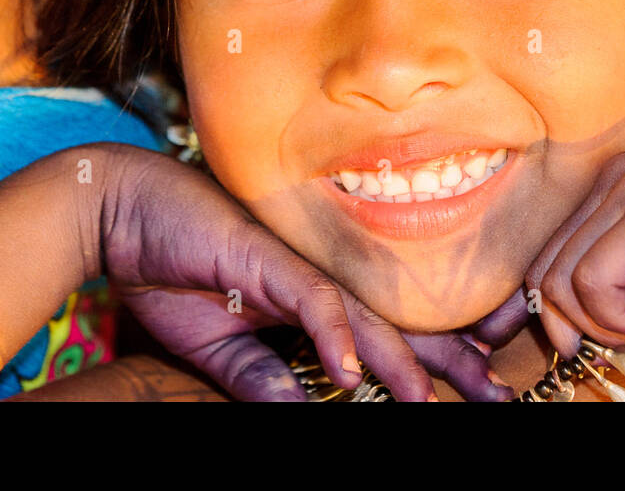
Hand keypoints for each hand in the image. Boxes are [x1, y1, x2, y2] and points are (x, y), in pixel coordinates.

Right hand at [87, 145, 509, 400]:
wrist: (126, 213)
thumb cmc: (173, 269)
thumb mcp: (219, 347)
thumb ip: (259, 379)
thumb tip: (301, 410)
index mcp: (318, 295)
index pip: (388, 332)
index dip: (436, 360)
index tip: (478, 388)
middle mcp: (322, 276)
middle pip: (398, 322)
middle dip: (452, 361)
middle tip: (498, 395)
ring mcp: (299, 263)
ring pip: (367, 316)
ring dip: (404, 360)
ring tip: (433, 402)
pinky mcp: (268, 257)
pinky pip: (310, 300)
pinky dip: (332, 335)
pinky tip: (350, 373)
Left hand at [478, 140, 624, 358]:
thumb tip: (609, 326)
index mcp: (617, 187)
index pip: (550, 251)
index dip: (538, 306)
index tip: (553, 348)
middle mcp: (613, 179)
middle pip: (545, 267)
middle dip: (561, 324)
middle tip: (603, 349)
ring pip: (563, 277)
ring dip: (596, 324)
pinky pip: (593, 280)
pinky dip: (614, 316)